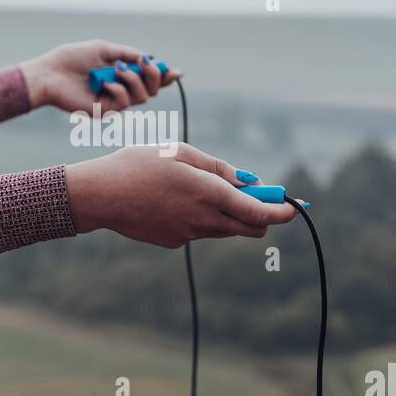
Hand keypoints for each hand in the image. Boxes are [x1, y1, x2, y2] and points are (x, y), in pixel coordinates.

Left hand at [19, 39, 182, 113]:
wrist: (50, 73)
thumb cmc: (72, 59)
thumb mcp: (104, 49)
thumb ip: (127, 54)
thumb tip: (150, 58)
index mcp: (121, 75)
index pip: (149, 79)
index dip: (164, 76)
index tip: (176, 71)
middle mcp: (120, 90)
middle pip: (152, 90)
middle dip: (155, 76)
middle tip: (146, 64)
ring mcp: (112, 103)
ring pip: (142, 97)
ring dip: (134, 80)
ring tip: (116, 69)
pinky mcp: (103, 113)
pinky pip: (123, 103)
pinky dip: (118, 89)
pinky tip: (104, 83)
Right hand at [64, 143, 295, 247]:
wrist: (100, 195)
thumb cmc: (139, 164)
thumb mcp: (182, 153)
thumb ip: (219, 168)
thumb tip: (248, 182)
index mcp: (209, 193)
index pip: (260, 212)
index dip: (283, 211)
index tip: (294, 206)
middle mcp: (204, 220)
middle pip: (251, 228)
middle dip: (262, 215)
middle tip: (256, 194)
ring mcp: (189, 235)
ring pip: (225, 229)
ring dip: (230, 213)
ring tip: (201, 187)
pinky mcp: (174, 242)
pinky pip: (199, 230)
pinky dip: (200, 217)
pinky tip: (171, 200)